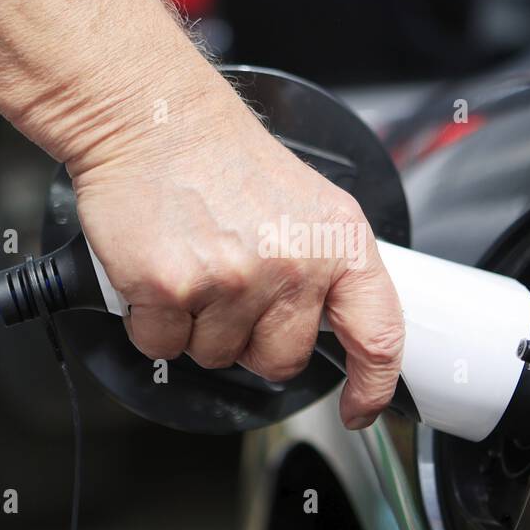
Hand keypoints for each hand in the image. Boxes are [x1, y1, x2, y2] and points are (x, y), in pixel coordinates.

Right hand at [63, 57, 403, 429]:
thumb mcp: (308, 207)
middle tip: (231, 288)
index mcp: (339, 243)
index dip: (373, 386)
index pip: (378, 335)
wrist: (155, 120)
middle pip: (281, 360)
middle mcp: (293, 264)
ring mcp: (233, 279)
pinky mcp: (172, 287)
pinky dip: (152, 320)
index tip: (359, 410)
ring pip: (216, 356)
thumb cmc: (221, 160)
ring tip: (194, 264)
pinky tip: (160, 271)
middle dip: (251, 341)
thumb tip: (338, 330)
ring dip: (197, 325)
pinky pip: (162, 345)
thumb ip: (327, 269)